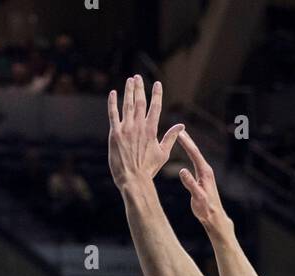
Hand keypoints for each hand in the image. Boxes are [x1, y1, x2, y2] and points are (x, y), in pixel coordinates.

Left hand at [108, 76, 184, 190]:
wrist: (133, 179)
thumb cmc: (149, 169)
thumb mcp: (163, 153)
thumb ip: (171, 137)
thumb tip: (181, 126)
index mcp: (151, 130)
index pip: (155, 107)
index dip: (157, 94)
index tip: (157, 83)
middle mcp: (139, 126)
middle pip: (140, 102)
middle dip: (140, 88)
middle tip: (138, 77)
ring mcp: (126, 129)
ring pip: (127, 104)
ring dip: (128, 91)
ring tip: (129, 80)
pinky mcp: (115, 133)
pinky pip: (113, 114)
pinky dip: (113, 102)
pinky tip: (113, 93)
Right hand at [178, 131, 227, 231]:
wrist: (214, 216)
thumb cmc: (206, 208)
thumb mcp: (197, 197)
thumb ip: (190, 184)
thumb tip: (182, 170)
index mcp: (204, 172)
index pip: (194, 153)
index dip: (186, 143)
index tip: (178, 133)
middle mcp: (206, 170)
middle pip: (195, 151)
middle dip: (187, 140)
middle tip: (179, 129)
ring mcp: (205, 174)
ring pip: (195, 155)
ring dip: (189, 145)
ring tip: (182, 136)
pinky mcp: (203, 178)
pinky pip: (195, 161)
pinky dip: (190, 154)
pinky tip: (188, 152)